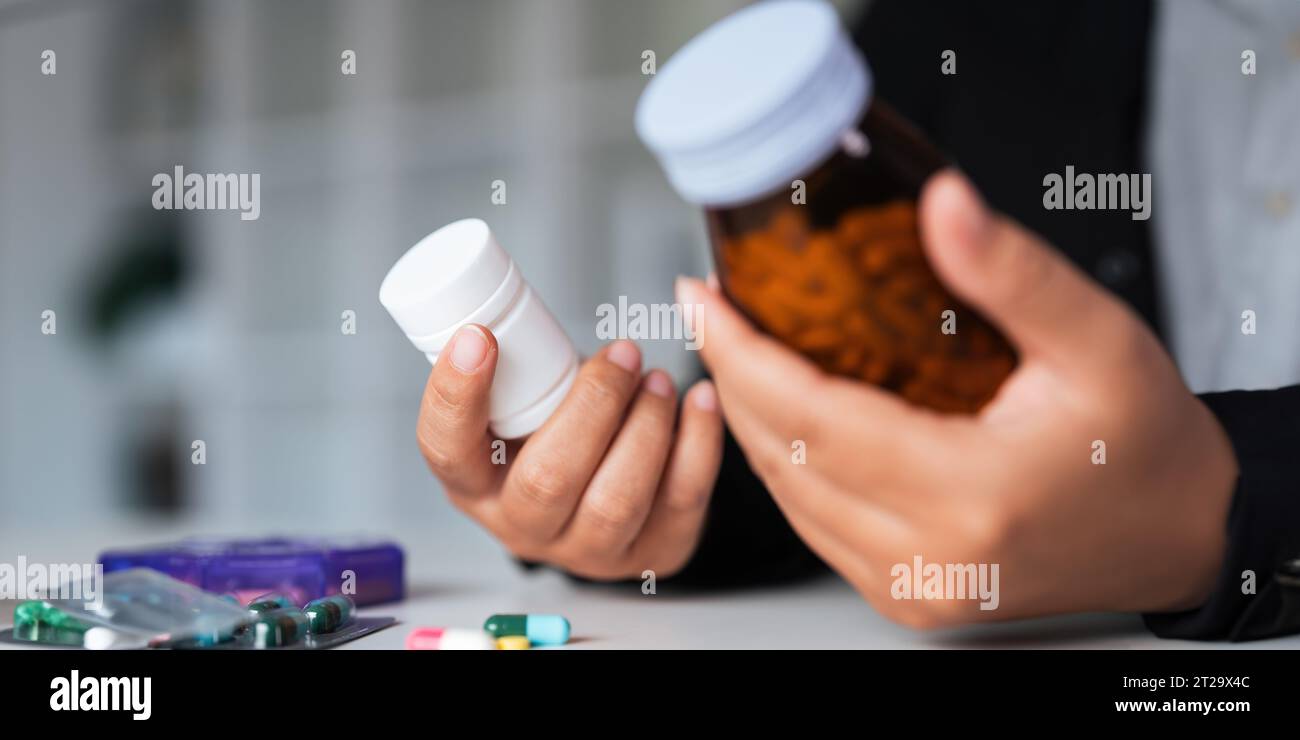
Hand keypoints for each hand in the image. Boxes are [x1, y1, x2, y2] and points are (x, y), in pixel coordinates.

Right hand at [417, 327, 722, 579]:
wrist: (610, 500)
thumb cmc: (556, 435)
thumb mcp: (520, 407)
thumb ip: (515, 368)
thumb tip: (512, 296)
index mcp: (473, 484)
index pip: (445, 449)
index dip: (455, 395)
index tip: (479, 334)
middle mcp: (524, 527)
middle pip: (547, 481)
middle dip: (592, 405)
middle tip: (622, 352)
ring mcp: (589, 550)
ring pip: (616, 499)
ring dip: (646, 424)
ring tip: (658, 377)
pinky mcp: (652, 552)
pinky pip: (681, 500)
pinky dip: (698, 441)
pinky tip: (700, 399)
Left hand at [677, 170, 1237, 627]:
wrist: (1176, 532)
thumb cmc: (1141, 441)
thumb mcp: (1096, 340)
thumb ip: (1010, 272)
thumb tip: (940, 204)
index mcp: (970, 493)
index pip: (811, 419)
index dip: (742, 355)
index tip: (703, 300)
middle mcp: (928, 557)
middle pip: (782, 459)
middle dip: (731, 378)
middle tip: (710, 311)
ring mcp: (911, 588)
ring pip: (788, 497)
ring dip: (749, 421)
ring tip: (734, 350)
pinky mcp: (907, 597)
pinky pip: (814, 527)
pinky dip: (785, 468)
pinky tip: (779, 417)